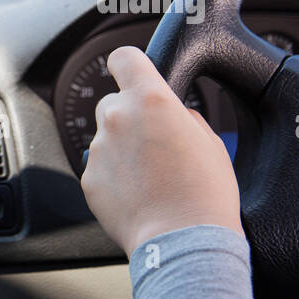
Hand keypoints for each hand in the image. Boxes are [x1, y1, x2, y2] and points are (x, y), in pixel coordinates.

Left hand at [81, 46, 243, 255]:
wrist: (182, 239)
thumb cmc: (204, 192)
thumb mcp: (210, 141)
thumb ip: (183, 116)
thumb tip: (173, 115)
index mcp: (150, 100)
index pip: (124, 58)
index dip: (130, 64)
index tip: (132, 72)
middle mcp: (117, 118)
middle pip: (113, 102)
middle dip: (130, 115)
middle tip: (155, 142)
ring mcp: (98, 149)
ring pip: (106, 137)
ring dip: (122, 148)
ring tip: (151, 175)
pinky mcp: (88, 178)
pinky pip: (100, 167)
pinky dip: (114, 175)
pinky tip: (138, 193)